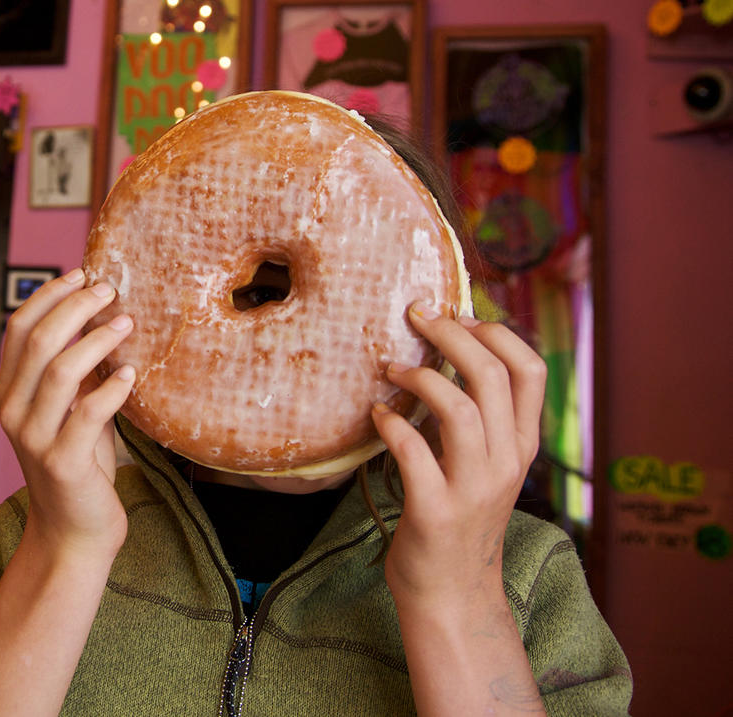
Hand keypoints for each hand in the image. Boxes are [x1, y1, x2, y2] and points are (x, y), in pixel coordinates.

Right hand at [0, 268, 135, 560]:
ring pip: (60, 371)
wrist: (74, 532)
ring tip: (125, 323)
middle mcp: (13, 411)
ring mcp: (34, 438)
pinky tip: (131, 374)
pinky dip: (112, 388)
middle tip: (108, 291)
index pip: (17, 328)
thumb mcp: (69, 409)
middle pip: (38, 341)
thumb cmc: (78, 463)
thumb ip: (74, 370)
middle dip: (75, 307)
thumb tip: (102, 316)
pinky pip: (88, 413)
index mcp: (9, 392)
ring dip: (96, 340)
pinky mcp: (63, 462)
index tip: (81, 273)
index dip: (48, 295)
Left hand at [371, 306, 545, 607]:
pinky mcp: (435, 511)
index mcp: (521, 446)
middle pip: (493, 376)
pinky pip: (413, 452)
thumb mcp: (484, 464)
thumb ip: (477, 417)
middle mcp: (506, 463)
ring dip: (420, 378)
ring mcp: (474, 488)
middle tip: (416, 318)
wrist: (452, 596)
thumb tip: (445, 352)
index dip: (496, 332)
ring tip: (391, 369)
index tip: (458, 314)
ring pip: (460, 409)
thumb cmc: (459, 518)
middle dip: (451, 335)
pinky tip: (377, 415)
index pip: (533, 370)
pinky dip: (391, 424)